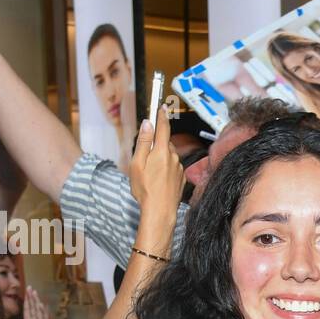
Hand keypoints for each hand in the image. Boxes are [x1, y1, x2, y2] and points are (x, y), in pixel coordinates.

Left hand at [2, 287, 53, 318]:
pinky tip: (42, 304)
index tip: (26, 292)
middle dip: (32, 298)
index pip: (28, 310)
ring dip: (37, 301)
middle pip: (33, 307)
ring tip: (35, 292)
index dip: (27, 301)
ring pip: (38, 311)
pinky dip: (43, 312)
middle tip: (30, 287)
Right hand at [129, 105, 185, 225]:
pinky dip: (166, 169)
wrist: (160, 211)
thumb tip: (147, 124)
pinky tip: (159, 181)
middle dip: (156, 146)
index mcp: (162, 151)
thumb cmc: (145, 189)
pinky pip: (173, 167)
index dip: (162, 116)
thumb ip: (143, 142)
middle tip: (144, 161)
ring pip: (169, 156)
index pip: (163, 128)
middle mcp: (174, 157)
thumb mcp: (137, 164)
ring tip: (150, 175)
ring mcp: (180, 168)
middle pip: (165, 143)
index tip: (162, 107)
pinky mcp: (182, 178)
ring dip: (160, 159)